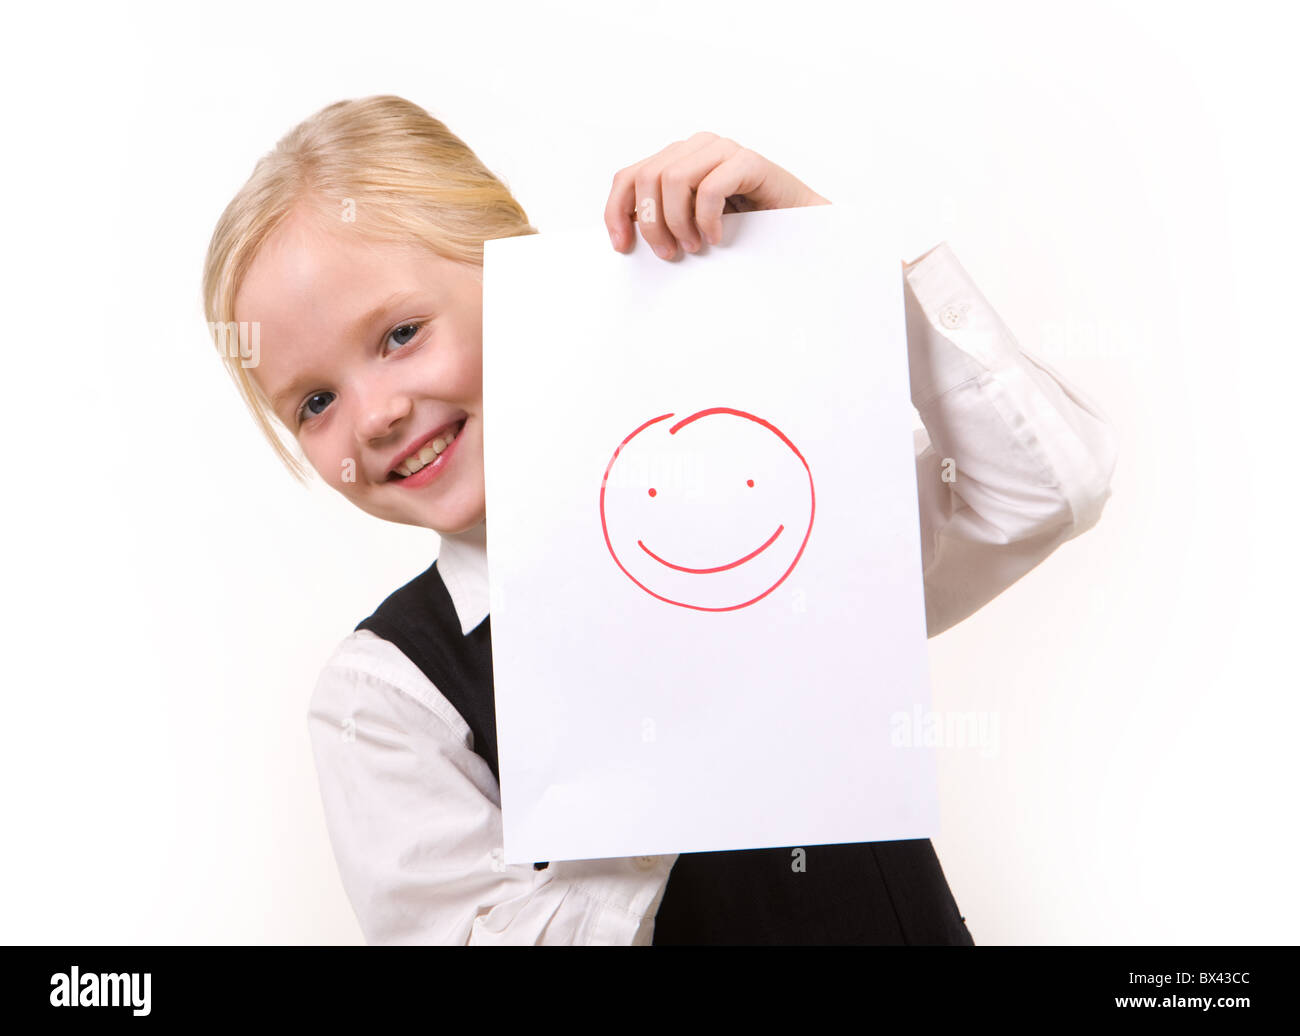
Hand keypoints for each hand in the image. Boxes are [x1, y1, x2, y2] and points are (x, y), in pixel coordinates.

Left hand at [605, 132, 829, 258]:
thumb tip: (624, 236)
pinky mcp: (749, 161)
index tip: (622, 246)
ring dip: (678, 222)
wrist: (799, 227)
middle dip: (651, 223)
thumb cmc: (744, 228)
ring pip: (673, 179)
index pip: (629, 176)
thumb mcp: (691, 225)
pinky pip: (710, 188)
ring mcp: (723, 150)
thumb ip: (662, 219)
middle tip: (669, 253)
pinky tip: (717, 237)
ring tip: (693, 246)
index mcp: (677, 159)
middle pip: (647, 178)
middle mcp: (696, 147)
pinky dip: (707, 219)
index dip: (616, 211)